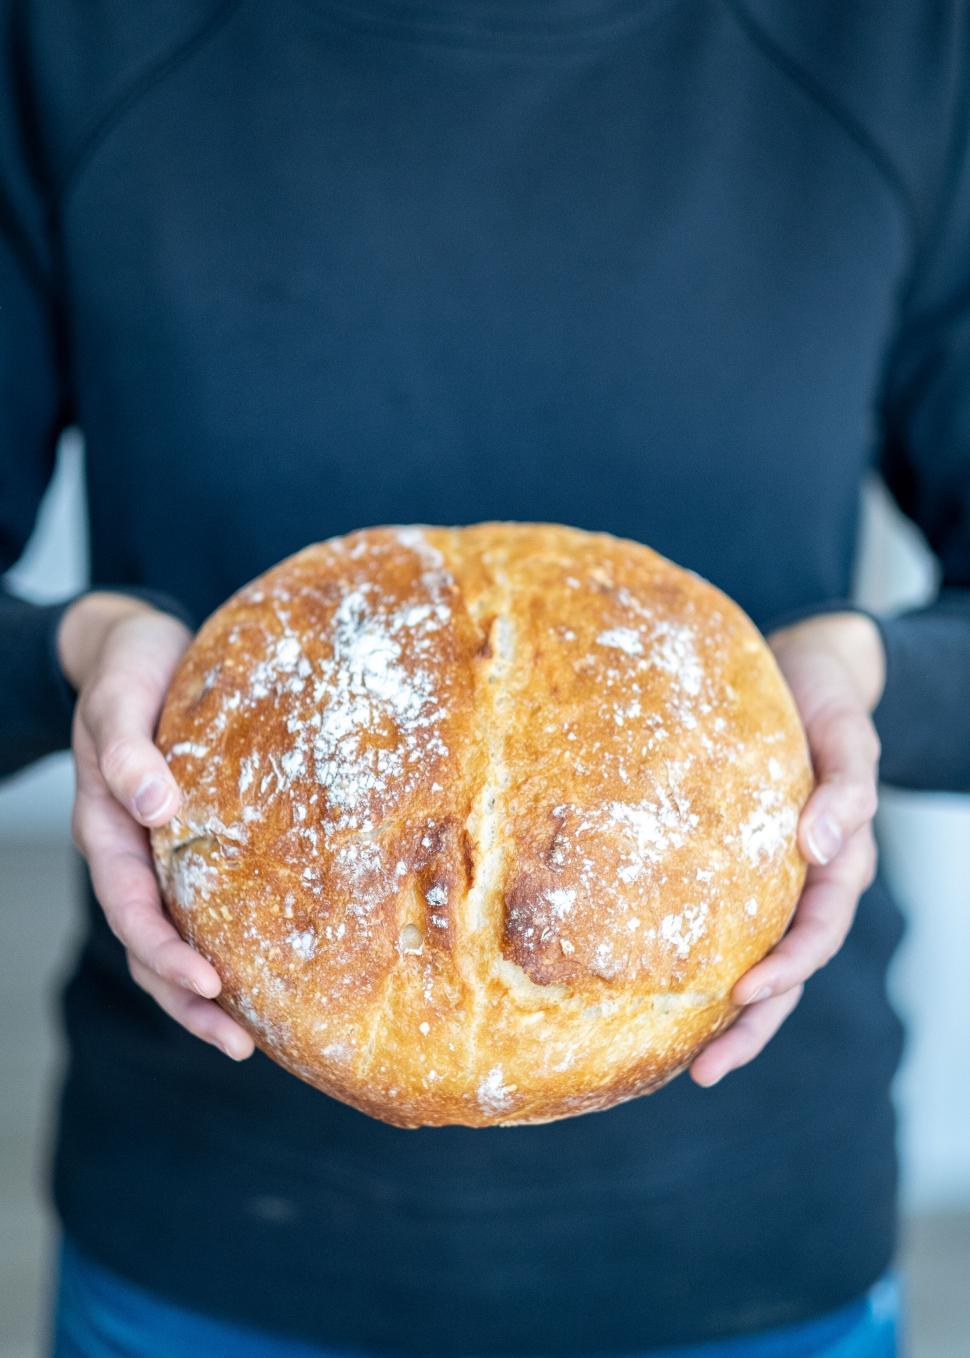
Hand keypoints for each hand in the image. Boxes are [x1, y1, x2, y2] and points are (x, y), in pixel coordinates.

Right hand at [59, 591, 254, 1061]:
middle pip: (151, 945)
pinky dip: (226, 942)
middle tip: (241, 1043)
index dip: (166, 953)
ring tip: (252, 1037)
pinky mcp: (194, 839)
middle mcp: (133, 850)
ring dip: (204, 991)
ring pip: (175, 937)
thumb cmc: (128, 672)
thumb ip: (130, 754)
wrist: (136, 646)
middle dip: (189, 1000)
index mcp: (109, 827)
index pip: (133, 909)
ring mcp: (159, 851)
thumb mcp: (121, 702)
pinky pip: (205, 902)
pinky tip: (266, 965)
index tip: (211, 984)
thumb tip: (157, 807)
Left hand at [690, 611, 883, 1086]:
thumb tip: (817, 844)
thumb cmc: (827, 703)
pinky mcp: (733, 864)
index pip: (817, 931)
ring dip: (726, 1014)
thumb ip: (845, 788)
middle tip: (704, 1070)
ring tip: (682, 1061)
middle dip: (751, 1024)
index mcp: (839, 862)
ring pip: (752, 957)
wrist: (805, 673)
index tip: (744, 992)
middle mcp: (804, 883)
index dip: (787, 968)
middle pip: (785, 969)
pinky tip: (657, 985)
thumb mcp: (848, 736)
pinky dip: (697, 960)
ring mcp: (771, 879)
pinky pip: (719, 921)